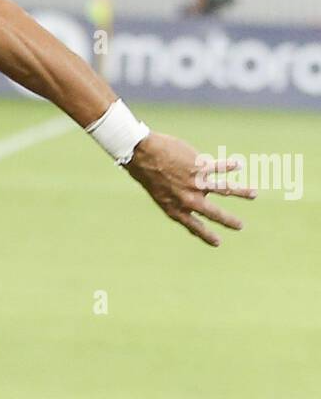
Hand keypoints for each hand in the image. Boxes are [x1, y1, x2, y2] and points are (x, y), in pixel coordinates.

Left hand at [125, 133, 255, 246]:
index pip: (194, 226)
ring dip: (241, 192)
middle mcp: (188, 199)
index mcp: (175, 209)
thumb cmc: (147, 172)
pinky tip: (238, 165)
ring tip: (254, 194)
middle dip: (229, 221)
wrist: (143, 155)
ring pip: (225, 189)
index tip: (217, 243)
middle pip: (214, 213)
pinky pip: (219, 167)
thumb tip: (195, 195)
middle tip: (240, 226)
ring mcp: (196, 183)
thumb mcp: (159, 193)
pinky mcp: (200, 166)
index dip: (206, 235)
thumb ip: (177, 197)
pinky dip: (230, 166)